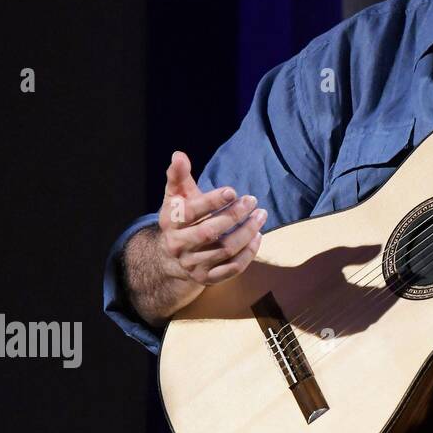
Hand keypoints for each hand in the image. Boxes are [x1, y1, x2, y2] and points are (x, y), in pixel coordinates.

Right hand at [157, 150, 266, 294]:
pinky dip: (248, 254)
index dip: (211, 201)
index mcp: (171, 223)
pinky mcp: (206, 278)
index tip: (232, 191)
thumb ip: (178, 176)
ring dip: (247, 232)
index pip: (190, 212)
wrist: (171, 256)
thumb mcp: (176, 196)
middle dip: (234, 216)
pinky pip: (231, 269)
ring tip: (261, 215)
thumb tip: (178, 155)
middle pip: (209, 233)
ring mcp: (193, 264)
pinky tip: (258, 236)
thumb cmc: (181, 218)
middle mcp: (179, 245)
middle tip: (253, 200)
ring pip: (224, 250)